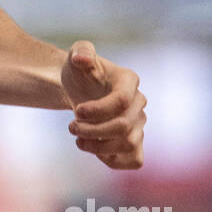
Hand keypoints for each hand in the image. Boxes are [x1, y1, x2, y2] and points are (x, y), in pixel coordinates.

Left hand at [61, 40, 146, 169]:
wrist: (79, 89)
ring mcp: (139, 124)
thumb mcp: (76, 55)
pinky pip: (135, 159)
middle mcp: (139, 103)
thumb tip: (83, 58)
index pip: (121, 101)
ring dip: (98, 147)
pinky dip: (113, 160)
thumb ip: (81, 52)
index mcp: (129, 80)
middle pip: (123, 126)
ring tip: (79, 139)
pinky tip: (94, 149)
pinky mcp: (135, 142)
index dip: (97, 111)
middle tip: (71, 127)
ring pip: (128, 144)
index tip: (77, 111)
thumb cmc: (79, 72)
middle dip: (92, 131)